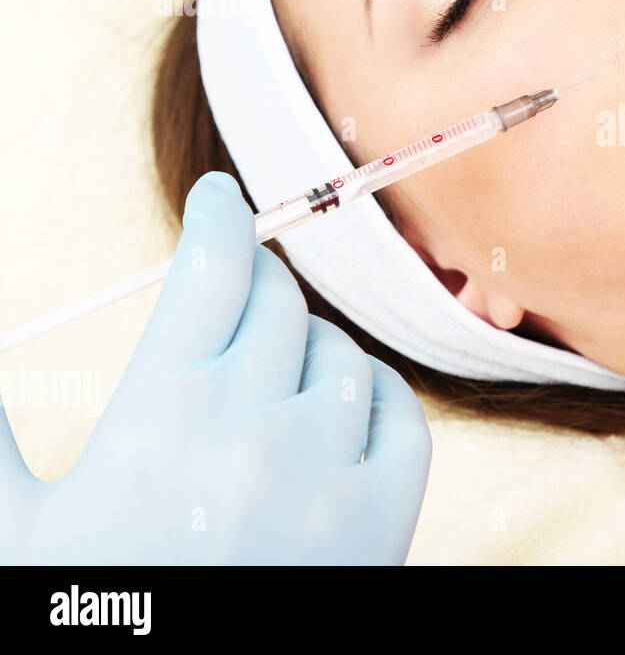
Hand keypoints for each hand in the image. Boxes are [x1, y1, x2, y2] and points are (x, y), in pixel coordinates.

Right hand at [0, 171, 431, 563]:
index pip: (211, 270)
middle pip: (278, 304)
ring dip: (306, 348)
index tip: (219, 195)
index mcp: (159, 419)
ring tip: (269, 376)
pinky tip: (339, 409)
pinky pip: (403, 415)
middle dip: (252, 286)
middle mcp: (255, 432)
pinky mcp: (386, 520)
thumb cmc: (81, 615)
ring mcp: (330, 476)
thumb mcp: (12, 527)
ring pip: (340, 355)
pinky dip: (375, 397)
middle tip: (234, 295)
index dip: (217, 216)